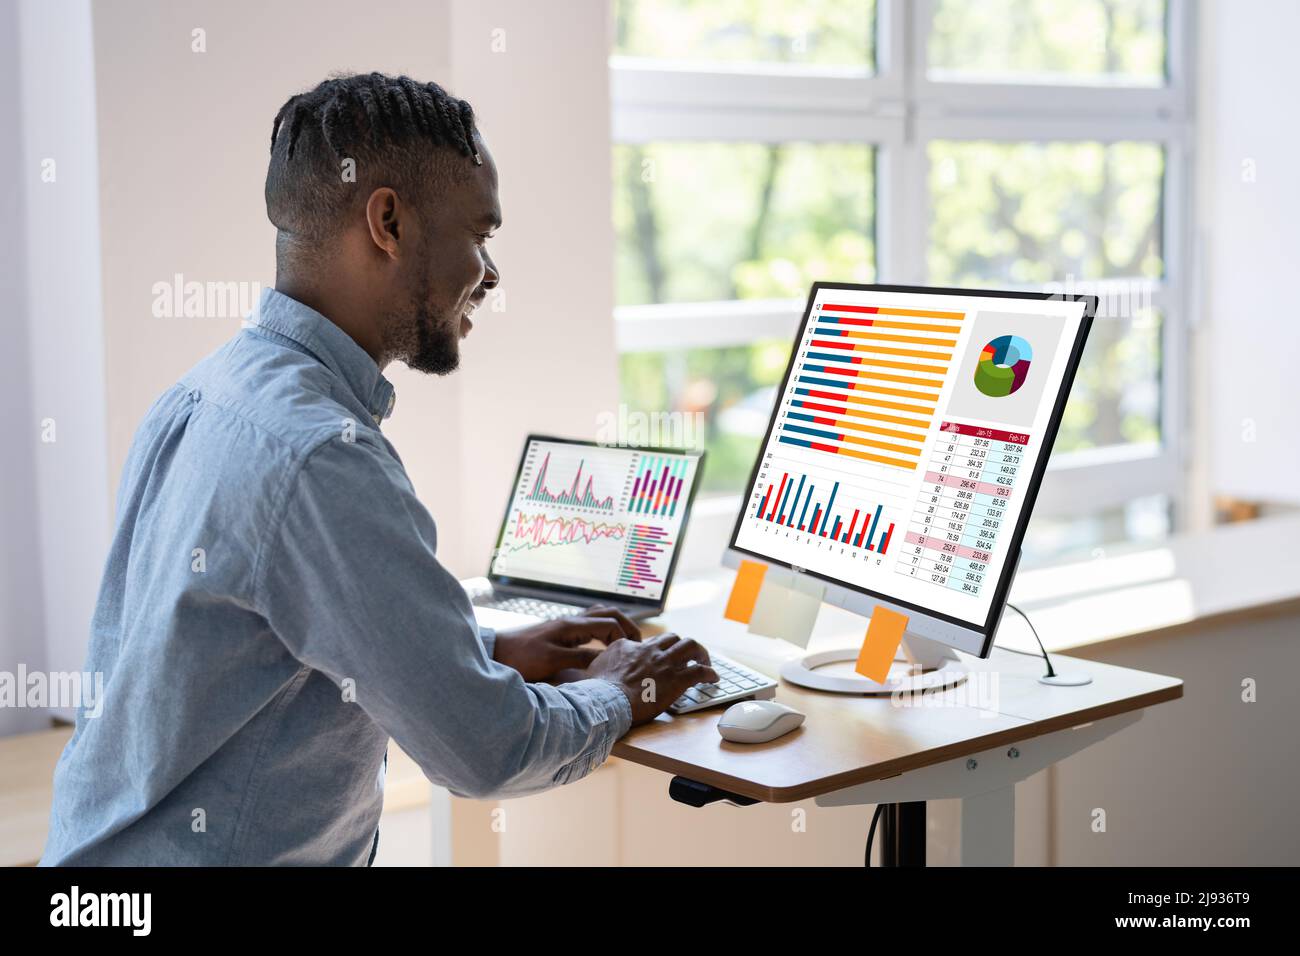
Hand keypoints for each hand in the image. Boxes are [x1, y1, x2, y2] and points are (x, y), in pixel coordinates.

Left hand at [492, 605, 641, 682]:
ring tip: (625, 644)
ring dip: (616, 626)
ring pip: (599, 616)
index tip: (633, 655)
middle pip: (609, 613)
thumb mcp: (553, 661)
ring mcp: (565, 625)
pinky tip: (602, 646)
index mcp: (572, 625)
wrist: (495, 652)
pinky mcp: (559, 632)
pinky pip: (589, 624)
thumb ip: (581, 659)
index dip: (625, 638)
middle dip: (627, 626)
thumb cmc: (521, 657)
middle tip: (638, 645)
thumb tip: (607, 661)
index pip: (610, 624)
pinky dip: (602, 630)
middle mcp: (571, 621)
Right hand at [586, 632, 718, 724]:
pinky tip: (713, 678)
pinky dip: (709, 673)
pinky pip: (700, 671)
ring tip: (705, 661)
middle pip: (673, 638)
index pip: (648, 643)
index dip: (656, 650)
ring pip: (690, 646)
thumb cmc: (597, 689)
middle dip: (682, 645)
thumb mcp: (594, 667)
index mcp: (630, 647)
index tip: (658, 658)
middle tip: (687, 655)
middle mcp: (650, 651)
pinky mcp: (676, 680)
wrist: (606, 700)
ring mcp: (665, 664)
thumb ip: (604, 661)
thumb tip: (600, 663)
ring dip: (700, 653)